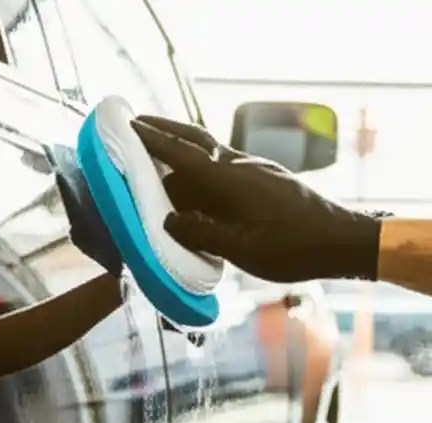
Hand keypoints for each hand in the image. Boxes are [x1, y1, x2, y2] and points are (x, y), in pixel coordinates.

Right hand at [131, 115, 381, 282]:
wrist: (343, 241)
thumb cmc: (294, 248)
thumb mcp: (242, 250)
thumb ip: (202, 233)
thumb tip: (169, 219)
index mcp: (232, 181)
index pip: (184, 155)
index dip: (154, 141)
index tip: (128, 126)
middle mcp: (241, 167)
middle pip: (196, 139)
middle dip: (165, 129)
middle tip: (137, 122)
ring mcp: (255, 171)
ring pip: (209, 152)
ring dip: (181, 148)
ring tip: (155, 153)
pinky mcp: (263, 180)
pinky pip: (222, 166)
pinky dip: (199, 166)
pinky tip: (192, 181)